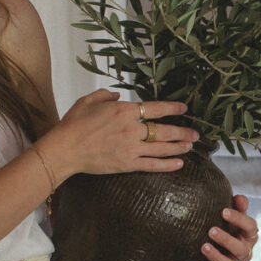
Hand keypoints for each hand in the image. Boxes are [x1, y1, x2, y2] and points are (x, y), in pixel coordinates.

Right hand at [46, 88, 196, 178]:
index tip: (183, 109)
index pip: (155, 108)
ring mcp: (131, 148)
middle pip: (163, 130)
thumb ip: (105, 95)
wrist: (65, 149)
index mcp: (124, 111)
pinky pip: (152, 165)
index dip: (171, 109)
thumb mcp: (88, 101)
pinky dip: (167, 165)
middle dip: (181, 131)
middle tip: (195, 133)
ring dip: (178, 147)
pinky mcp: (127, 164)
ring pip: (161, 148)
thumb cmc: (74, 124)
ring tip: (190, 146)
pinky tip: (179, 164)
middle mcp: (131, 129)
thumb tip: (116, 96)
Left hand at [192, 196, 258, 260]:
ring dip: (216, 257)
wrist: (217, 240)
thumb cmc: (228, 223)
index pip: (250, 227)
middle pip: (241, 249)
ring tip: (203, 247)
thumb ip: (239, 205)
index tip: (223, 211)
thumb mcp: (234, 214)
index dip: (238, 219)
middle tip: (211, 230)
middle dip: (227, 240)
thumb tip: (238, 198)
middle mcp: (244, 252)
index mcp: (250, 235)